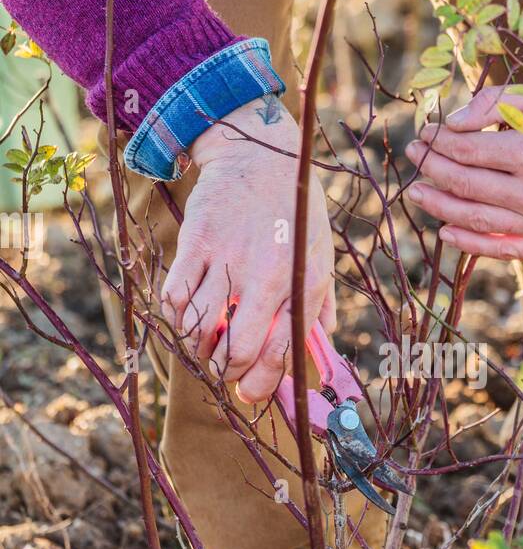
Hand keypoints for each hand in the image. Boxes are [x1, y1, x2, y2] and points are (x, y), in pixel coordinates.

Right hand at [160, 96, 334, 402]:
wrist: (260, 155)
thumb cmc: (295, 211)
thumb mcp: (322, 254)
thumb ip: (319, 305)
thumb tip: (319, 352)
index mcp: (302, 283)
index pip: (278, 354)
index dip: (259, 385)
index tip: (247, 393)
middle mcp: (267, 276)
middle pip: (236, 352)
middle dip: (225, 374)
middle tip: (221, 372)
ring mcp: (228, 259)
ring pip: (199, 330)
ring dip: (197, 349)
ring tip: (202, 346)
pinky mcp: (196, 243)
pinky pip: (174, 298)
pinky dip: (175, 316)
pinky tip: (185, 313)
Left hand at [404, 79, 522, 260]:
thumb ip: (493, 102)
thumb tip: (450, 125)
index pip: (466, 150)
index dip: (437, 142)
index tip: (424, 135)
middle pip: (464, 185)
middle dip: (432, 169)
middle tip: (415, 157)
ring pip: (475, 220)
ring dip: (439, 206)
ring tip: (419, 192)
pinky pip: (502, 249)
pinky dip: (469, 243)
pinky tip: (445, 230)